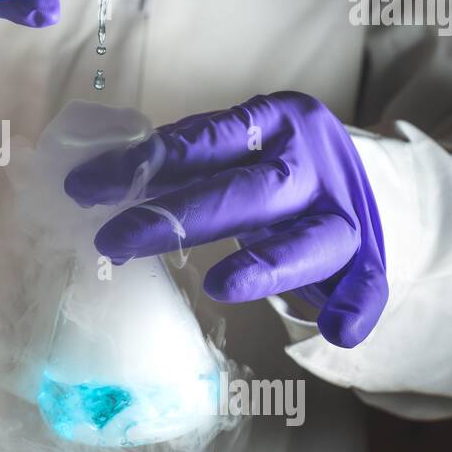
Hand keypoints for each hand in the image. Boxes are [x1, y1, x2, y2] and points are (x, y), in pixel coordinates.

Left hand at [63, 92, 387, 346]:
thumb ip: (175, 162)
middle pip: (247, 192)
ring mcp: (342, 211)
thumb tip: (93, 183)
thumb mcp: (228, 149)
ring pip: (311, 238)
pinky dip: (356, 305)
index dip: (142, 166)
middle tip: (115, 241)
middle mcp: (309, 163)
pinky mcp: (365, 256)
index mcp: (271, 121)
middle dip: (177, 218)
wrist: (357, 176)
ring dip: (266, 265)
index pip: (200, 143)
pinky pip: (367, 282)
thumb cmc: (266, 164)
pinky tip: (339, 330)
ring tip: (220, 286)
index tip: (85, 188)